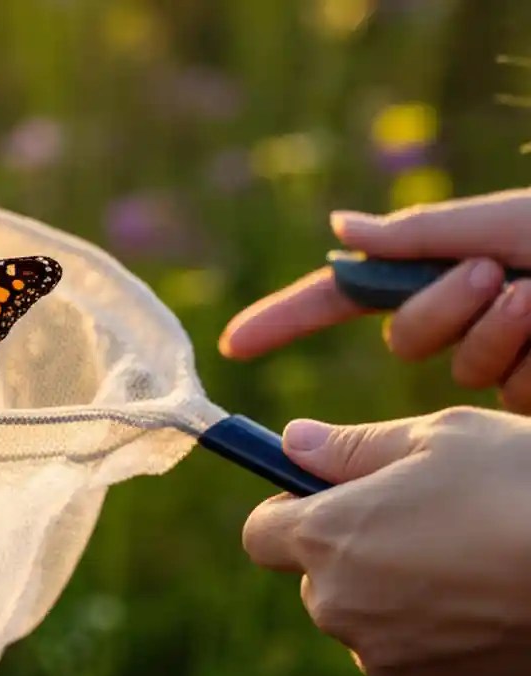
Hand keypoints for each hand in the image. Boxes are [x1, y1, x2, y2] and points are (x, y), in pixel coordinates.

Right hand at [219, 189, 530, 411]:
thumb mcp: (499, 222)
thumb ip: (418, 233)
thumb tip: (336, 228)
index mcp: (434, 269)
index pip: (343, 299)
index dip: (284, 319)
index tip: (233, 344)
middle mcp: (458, 317)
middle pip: (406, 339)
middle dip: (442, 309)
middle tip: (490, 273)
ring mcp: (494, 357)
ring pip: (463, 370)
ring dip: (500, 332)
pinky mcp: (529, 395)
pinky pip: (511, 394)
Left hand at [243, 407, 530, 675]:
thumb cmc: (523, 492)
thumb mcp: (441, 438)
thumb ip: (353, 446)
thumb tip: (294, 442)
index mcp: (327, 537)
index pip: (262, 533)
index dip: (291, 509)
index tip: (329, 495)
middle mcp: (340, 606)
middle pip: (318, 578)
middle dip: (353, 550)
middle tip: (425, 519)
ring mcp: (387, 658)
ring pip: (367, 618)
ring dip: (397, 593)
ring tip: (472, 558)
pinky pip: (413, 654)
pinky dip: (438, 631)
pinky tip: (492, 601)